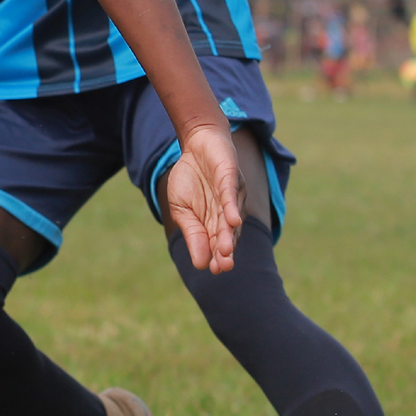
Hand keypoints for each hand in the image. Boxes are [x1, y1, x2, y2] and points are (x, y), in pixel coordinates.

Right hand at [166, 124, 243, 273]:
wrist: (196, 144)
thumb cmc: (190, 178)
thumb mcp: (182, 210)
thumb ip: (193, 234)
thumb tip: (200, 263)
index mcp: (214, 221)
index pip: (218, 242)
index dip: (217, 256)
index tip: (213, 271)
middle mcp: (228, 210)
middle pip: (228, 233)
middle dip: (226, 250)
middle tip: (223, 266)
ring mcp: (231, 194)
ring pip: (230, 217)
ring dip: (230, 234)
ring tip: (226, 251)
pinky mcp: (230, 176)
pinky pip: (230, 193)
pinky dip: (231, 207)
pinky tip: (232, 221)